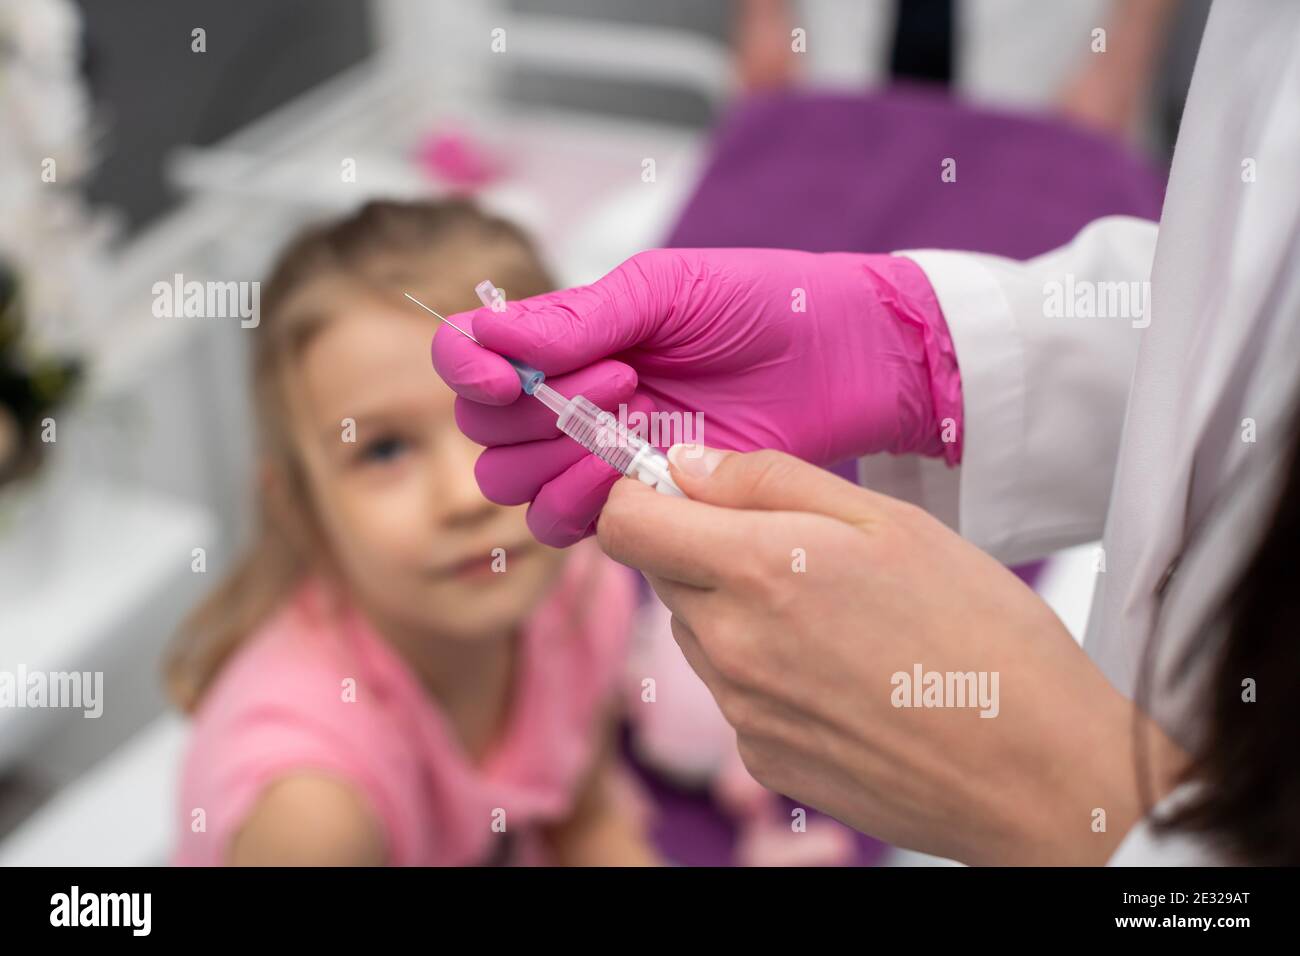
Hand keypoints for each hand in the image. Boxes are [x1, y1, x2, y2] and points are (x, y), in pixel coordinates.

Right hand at [431, 249, 959, 545]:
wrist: (840, 359)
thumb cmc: (761, 305)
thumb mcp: (666, 291)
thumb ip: (579, 317)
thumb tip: (490, 336)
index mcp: (565, 337)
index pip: (469, 357)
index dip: (468, 369)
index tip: (510, 375)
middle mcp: (568, 398)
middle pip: (483, 428)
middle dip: (529, 411)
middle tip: (616, 378)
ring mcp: (597, 454)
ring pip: (512, 483)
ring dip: (551, 458)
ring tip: (629, 418)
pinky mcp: (636, 504)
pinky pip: (565, 525)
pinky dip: (578, 505)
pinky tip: (632, 475)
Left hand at [597, 445, 1187, 863]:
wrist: (1038, 773)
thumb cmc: (981, 633)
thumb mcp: (889, 521)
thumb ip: (770, 483)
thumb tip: (685, 467)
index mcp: (755, 572)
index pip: (623, 524)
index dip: (642, 497)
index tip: (683, 492)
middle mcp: (729, 649)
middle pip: (665, 577)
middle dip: (708, 551)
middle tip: (802, 554)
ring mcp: (741, 715)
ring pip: (701, 635)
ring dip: (740, 612)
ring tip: (839, 620)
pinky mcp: (764, 761)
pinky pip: (736, 695)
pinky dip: (769, 674)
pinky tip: (845, 677)